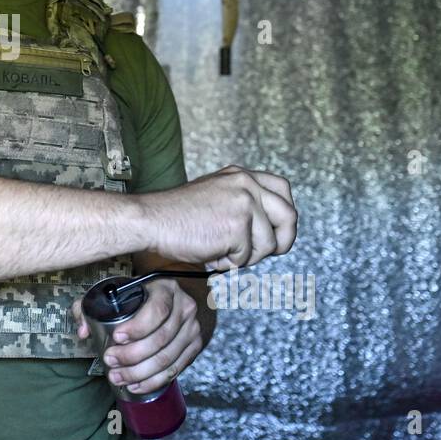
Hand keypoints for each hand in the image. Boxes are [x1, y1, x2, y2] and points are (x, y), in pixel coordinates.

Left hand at [71, 278, 201, 394]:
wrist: (172, 298)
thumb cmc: (140, 296)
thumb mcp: (116, 291)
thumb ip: (90, 305)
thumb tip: (83, 331)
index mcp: (166, 288)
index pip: (156, 310)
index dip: (137, 328)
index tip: (116, 338)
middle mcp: (185, 308)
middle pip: (160, 339)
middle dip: (132, 356)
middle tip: (111, 362)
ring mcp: (193, 328)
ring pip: (168, 358)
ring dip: (140, 373)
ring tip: (118, 377)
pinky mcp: (195, 347)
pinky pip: (176, 369)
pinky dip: (154, 381)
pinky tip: (136, 385)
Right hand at [142, 164, 297, 270]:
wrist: (151, 220)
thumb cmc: (177, 215)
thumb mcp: (215, 195)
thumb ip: (242, 203)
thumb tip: (269, 231)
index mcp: (241, 175)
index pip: (283, 189)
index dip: (284, 215)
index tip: (276, 231)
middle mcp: (246, 184)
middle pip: (289, 216)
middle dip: (281, 241)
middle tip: (260, 253)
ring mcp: (244, 204)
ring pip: (268, 244)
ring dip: (247, 257)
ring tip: (220, 251)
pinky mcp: (237, 227)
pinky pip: (247, 257)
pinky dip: (230, 264)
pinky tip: (211, 254)